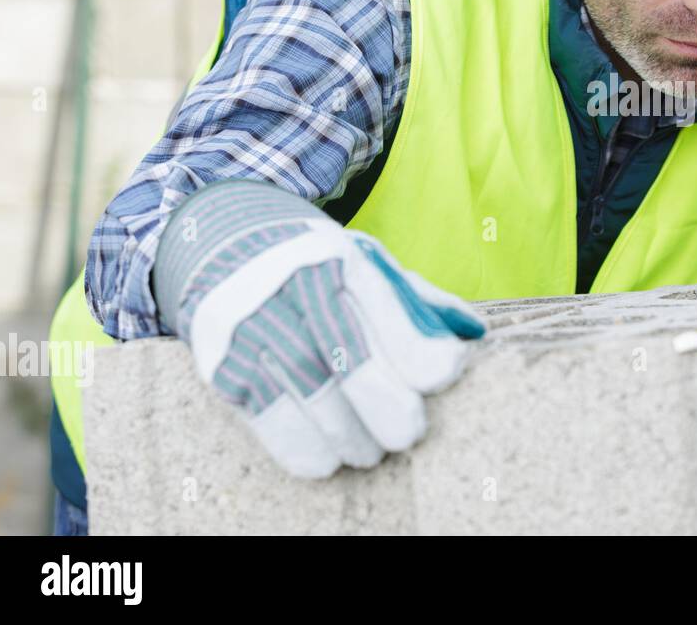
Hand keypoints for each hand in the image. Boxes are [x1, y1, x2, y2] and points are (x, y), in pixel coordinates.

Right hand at [154, 181, 485, 477]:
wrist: (221, 237)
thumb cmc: (314, 261)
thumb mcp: (364, 260)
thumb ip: (417, 298)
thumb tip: (475, 332)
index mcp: (342, 258)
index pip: (387, 307)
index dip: (419, 349)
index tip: (444, 377)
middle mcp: (296, 284)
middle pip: (345, 353)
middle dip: (384, 402)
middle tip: (407, 435)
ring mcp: (254, 320)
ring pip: (306, 388)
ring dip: (345, 433)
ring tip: (368, 452)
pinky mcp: (222, 356)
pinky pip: (262, 410)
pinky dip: (297, 444)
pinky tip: (324, 459)